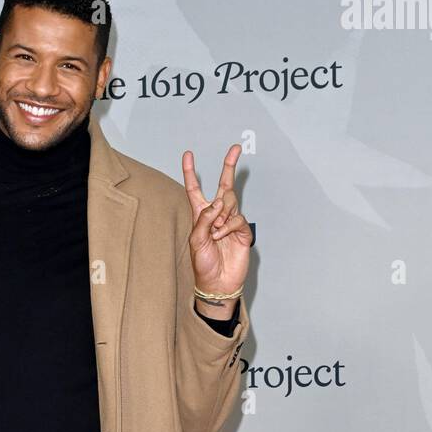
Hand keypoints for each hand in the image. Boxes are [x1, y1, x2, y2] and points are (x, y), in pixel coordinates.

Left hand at [181, 144, 252, 302]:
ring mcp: (231, 221)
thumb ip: (204, 219)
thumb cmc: (203, 264)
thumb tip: (219, 202)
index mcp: (200, 215)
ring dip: (221, 215)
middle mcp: (216, 214)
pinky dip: (228, 226)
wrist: (218, 283)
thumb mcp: (195, 241)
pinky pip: (237, 218)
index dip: (190, 172)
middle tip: (236, 147)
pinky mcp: (243, 230)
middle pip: (224, 184)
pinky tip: (223, 236)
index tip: (188, 154)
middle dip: (229, 165)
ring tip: (216, 233)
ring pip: (230, 201)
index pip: (195, 188)